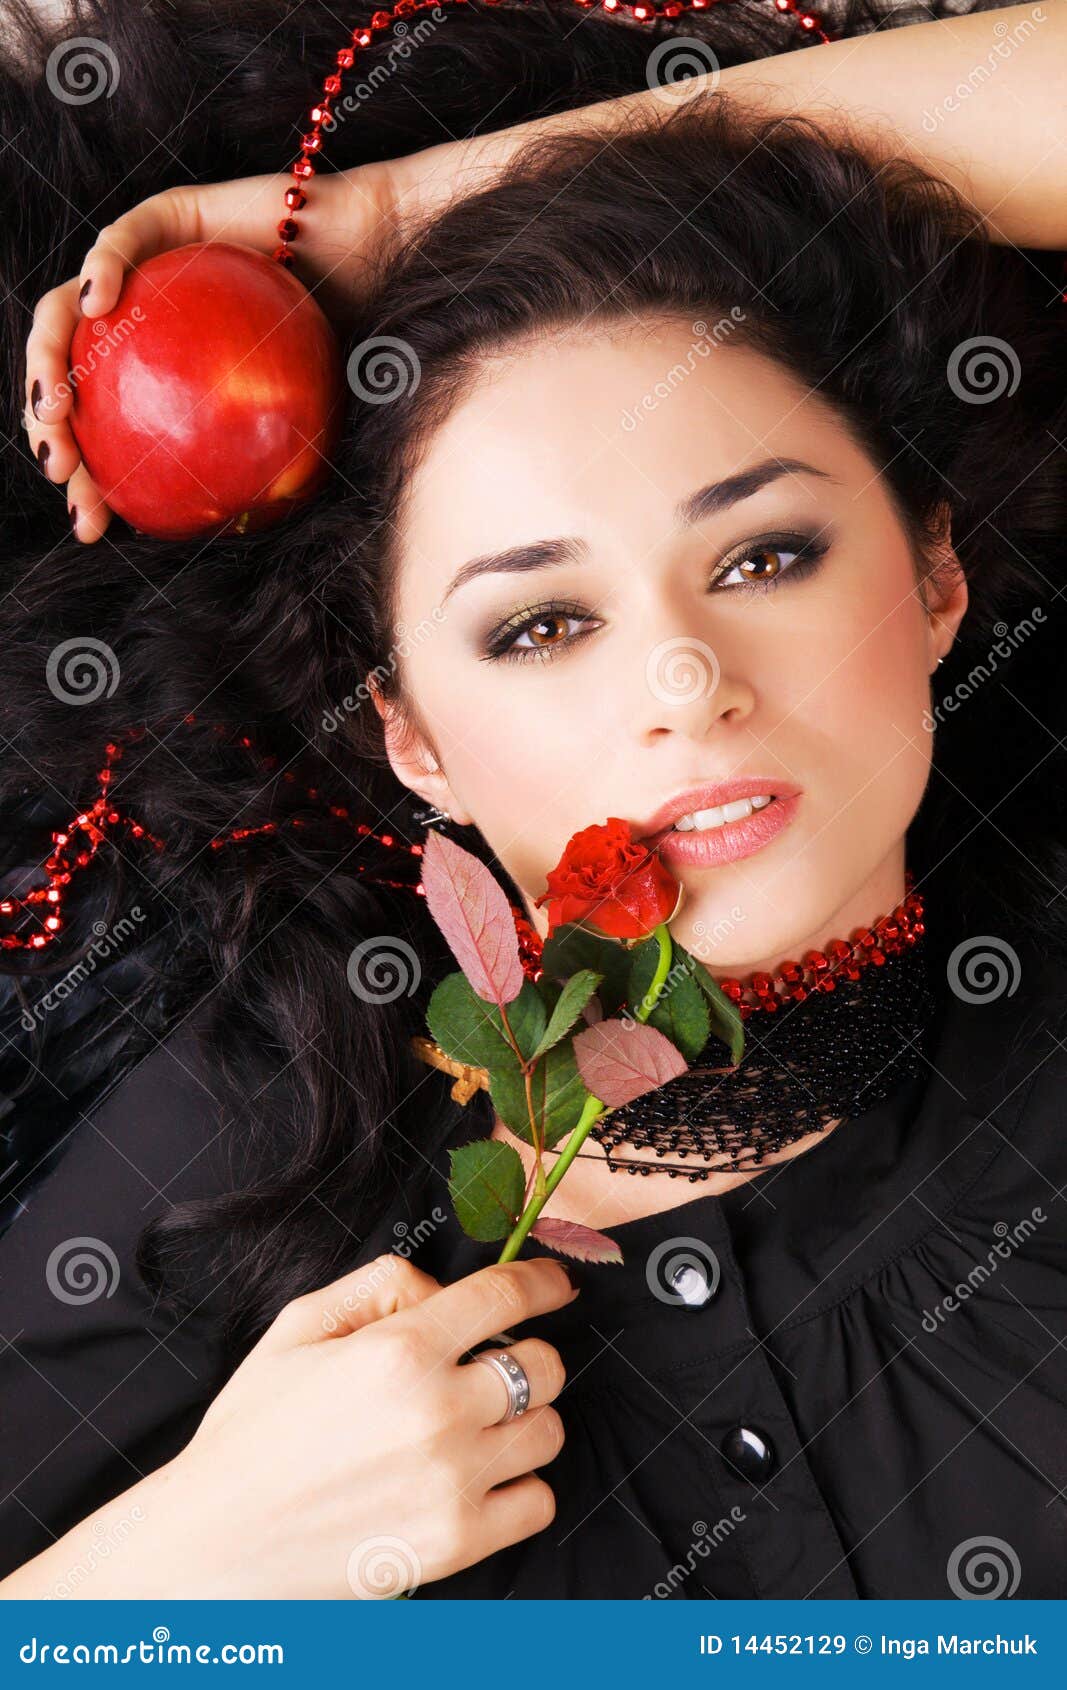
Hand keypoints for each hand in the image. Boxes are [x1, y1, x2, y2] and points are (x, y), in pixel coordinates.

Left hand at [22, 160, 399, 542]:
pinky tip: (99, 305)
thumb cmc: (354, 352)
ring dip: (45, 357)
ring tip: (55, 401)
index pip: (106, 432)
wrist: (379, 264)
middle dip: (47, 426)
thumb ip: (261, 466)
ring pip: (66, 310)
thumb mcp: (302, 429)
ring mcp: (148, 272)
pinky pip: (122, 242)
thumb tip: (240, 537)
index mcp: (164, 381)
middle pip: (68, 375)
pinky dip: (101, 269)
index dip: (87, 481)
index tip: (93, 524)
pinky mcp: (166, 221)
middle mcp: (144, 327)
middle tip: (63, 468)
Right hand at [156, 1252, 575, 1597]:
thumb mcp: (299, 1325)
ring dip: (523, 1422)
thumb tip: (442, 1289)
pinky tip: (479, 1478)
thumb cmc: (255, 1430)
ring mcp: (452, 1480)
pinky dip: (521, 1487)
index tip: (555, 1286)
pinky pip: (539, 1501)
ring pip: (549, 1431)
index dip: (542, 1283)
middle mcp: (437, 1410)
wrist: (217, 1539)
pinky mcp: (457, 1541)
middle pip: (544, 1365)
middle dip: (526, 1356)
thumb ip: (379, 1284)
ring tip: (476, 1428)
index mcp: (398, 1349)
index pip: (505, 1296)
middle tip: (491, 1368)